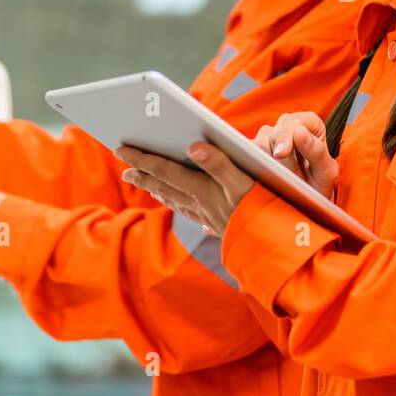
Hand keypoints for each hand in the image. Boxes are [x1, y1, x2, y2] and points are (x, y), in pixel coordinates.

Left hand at [115, 143, 254, 237]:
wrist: (274, 248)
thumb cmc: (262, 211)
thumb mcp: (244, 182)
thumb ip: (219, 163)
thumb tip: (192, 147)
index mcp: (203, 190)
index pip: (166, 171)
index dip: (143, 159)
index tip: (120, 149)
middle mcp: (201, 204)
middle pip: (166, 186)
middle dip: (144, 175)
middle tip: (125, 169)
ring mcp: (209, 217)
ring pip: (177, 201)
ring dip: (159, 190)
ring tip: (147, 184)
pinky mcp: (220, 226)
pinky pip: (192, 213)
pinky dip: (182, 206)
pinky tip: (184, 207)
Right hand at [253, 111, 337, 199]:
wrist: (308, 200)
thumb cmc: (320, 183)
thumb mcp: (326, 171)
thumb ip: (316, 151)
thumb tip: (299, 132)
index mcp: (309, 123)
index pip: (295, 122)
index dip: (286, 136)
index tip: (280, 154)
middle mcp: (288, 125)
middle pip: (274, 133)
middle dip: (277, 155)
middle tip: (283, 175)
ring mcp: (269, 137)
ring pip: (258, 145)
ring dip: (266, 162)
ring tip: (279, 178)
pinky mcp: (254, 150)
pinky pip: (246, 153)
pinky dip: (250, 164)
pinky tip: (258, 176)